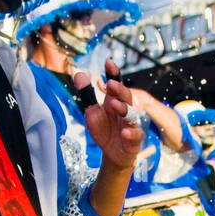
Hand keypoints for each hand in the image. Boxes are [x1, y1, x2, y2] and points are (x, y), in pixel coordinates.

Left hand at [78, 59, 143, 173]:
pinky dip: (131, 133)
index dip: (113, 73)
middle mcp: (124, 110)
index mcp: (114, 100)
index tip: (108, 62)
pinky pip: (135, 134)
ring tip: (114, 105)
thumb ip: (87, 95)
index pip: (115, 84)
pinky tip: (124, 132)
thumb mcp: (92, 112)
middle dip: (119, 90)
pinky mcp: (135, 139)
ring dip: (124, 109)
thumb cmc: (104, 130)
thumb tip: (78, 74)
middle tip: (110, 84)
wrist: (112, 153)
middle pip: (125, 96)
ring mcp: (131, 124)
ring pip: (131, 114)